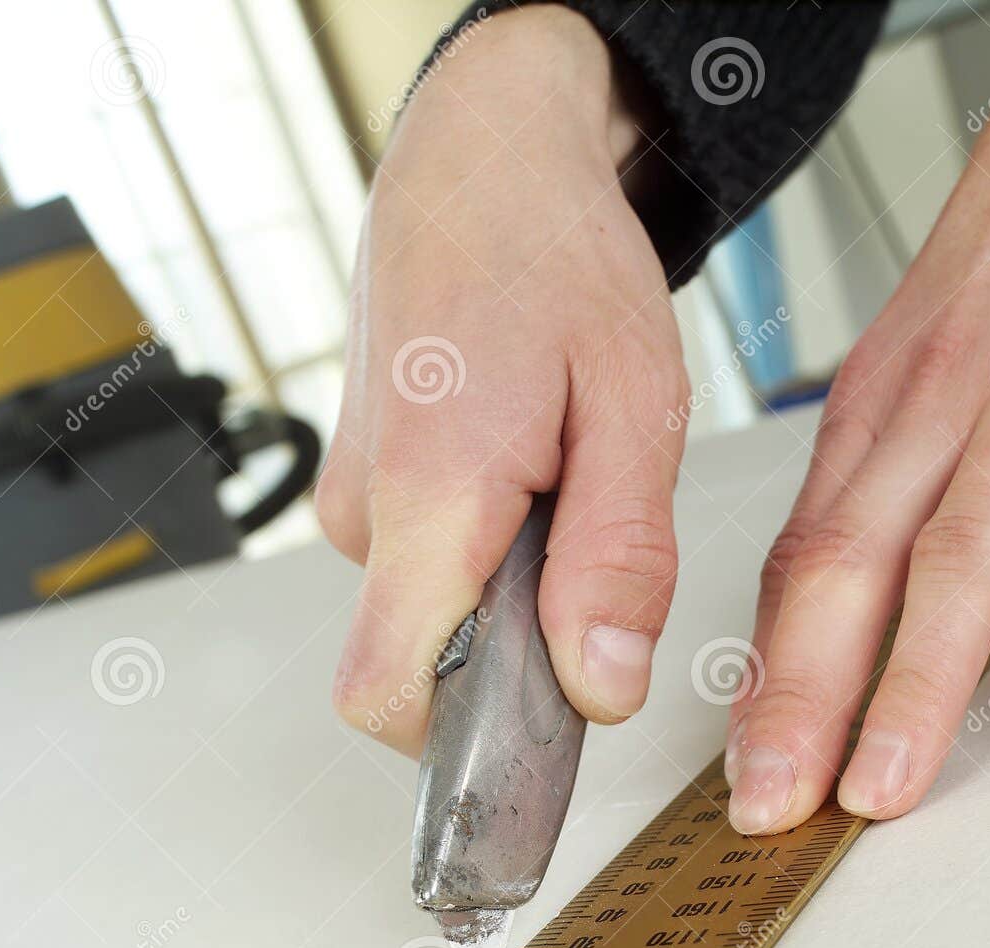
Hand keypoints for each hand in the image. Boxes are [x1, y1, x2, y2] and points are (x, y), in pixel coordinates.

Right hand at [319, 5, 687, 755]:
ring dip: (506, 603)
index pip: (385, 696)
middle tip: (587, 565)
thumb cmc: (556, 256)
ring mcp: (354, 505)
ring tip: (561, 495)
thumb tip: (601, 690)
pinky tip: (528, 486)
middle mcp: (365, 513)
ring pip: (430, 623)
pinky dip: (484, 563)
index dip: (459, 745)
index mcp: (429, 495)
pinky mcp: (366, 494)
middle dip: (512, 661)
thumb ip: (621, 559)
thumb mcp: (635, 406)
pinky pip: (424, 576)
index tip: (536, 738)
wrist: (482, 160)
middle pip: (421, 672)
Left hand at [725, 0, 989, 833]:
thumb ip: (869, 485)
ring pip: (965, 556)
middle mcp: (939, 407)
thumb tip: (810, 612)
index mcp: (877, 411)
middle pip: (853, 571)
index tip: (740, 768)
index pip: (802, 562)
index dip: (765, 676)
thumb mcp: (911, 359)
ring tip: (888, 788)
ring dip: (920, 683)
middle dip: (803, 701)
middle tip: (773, 804)